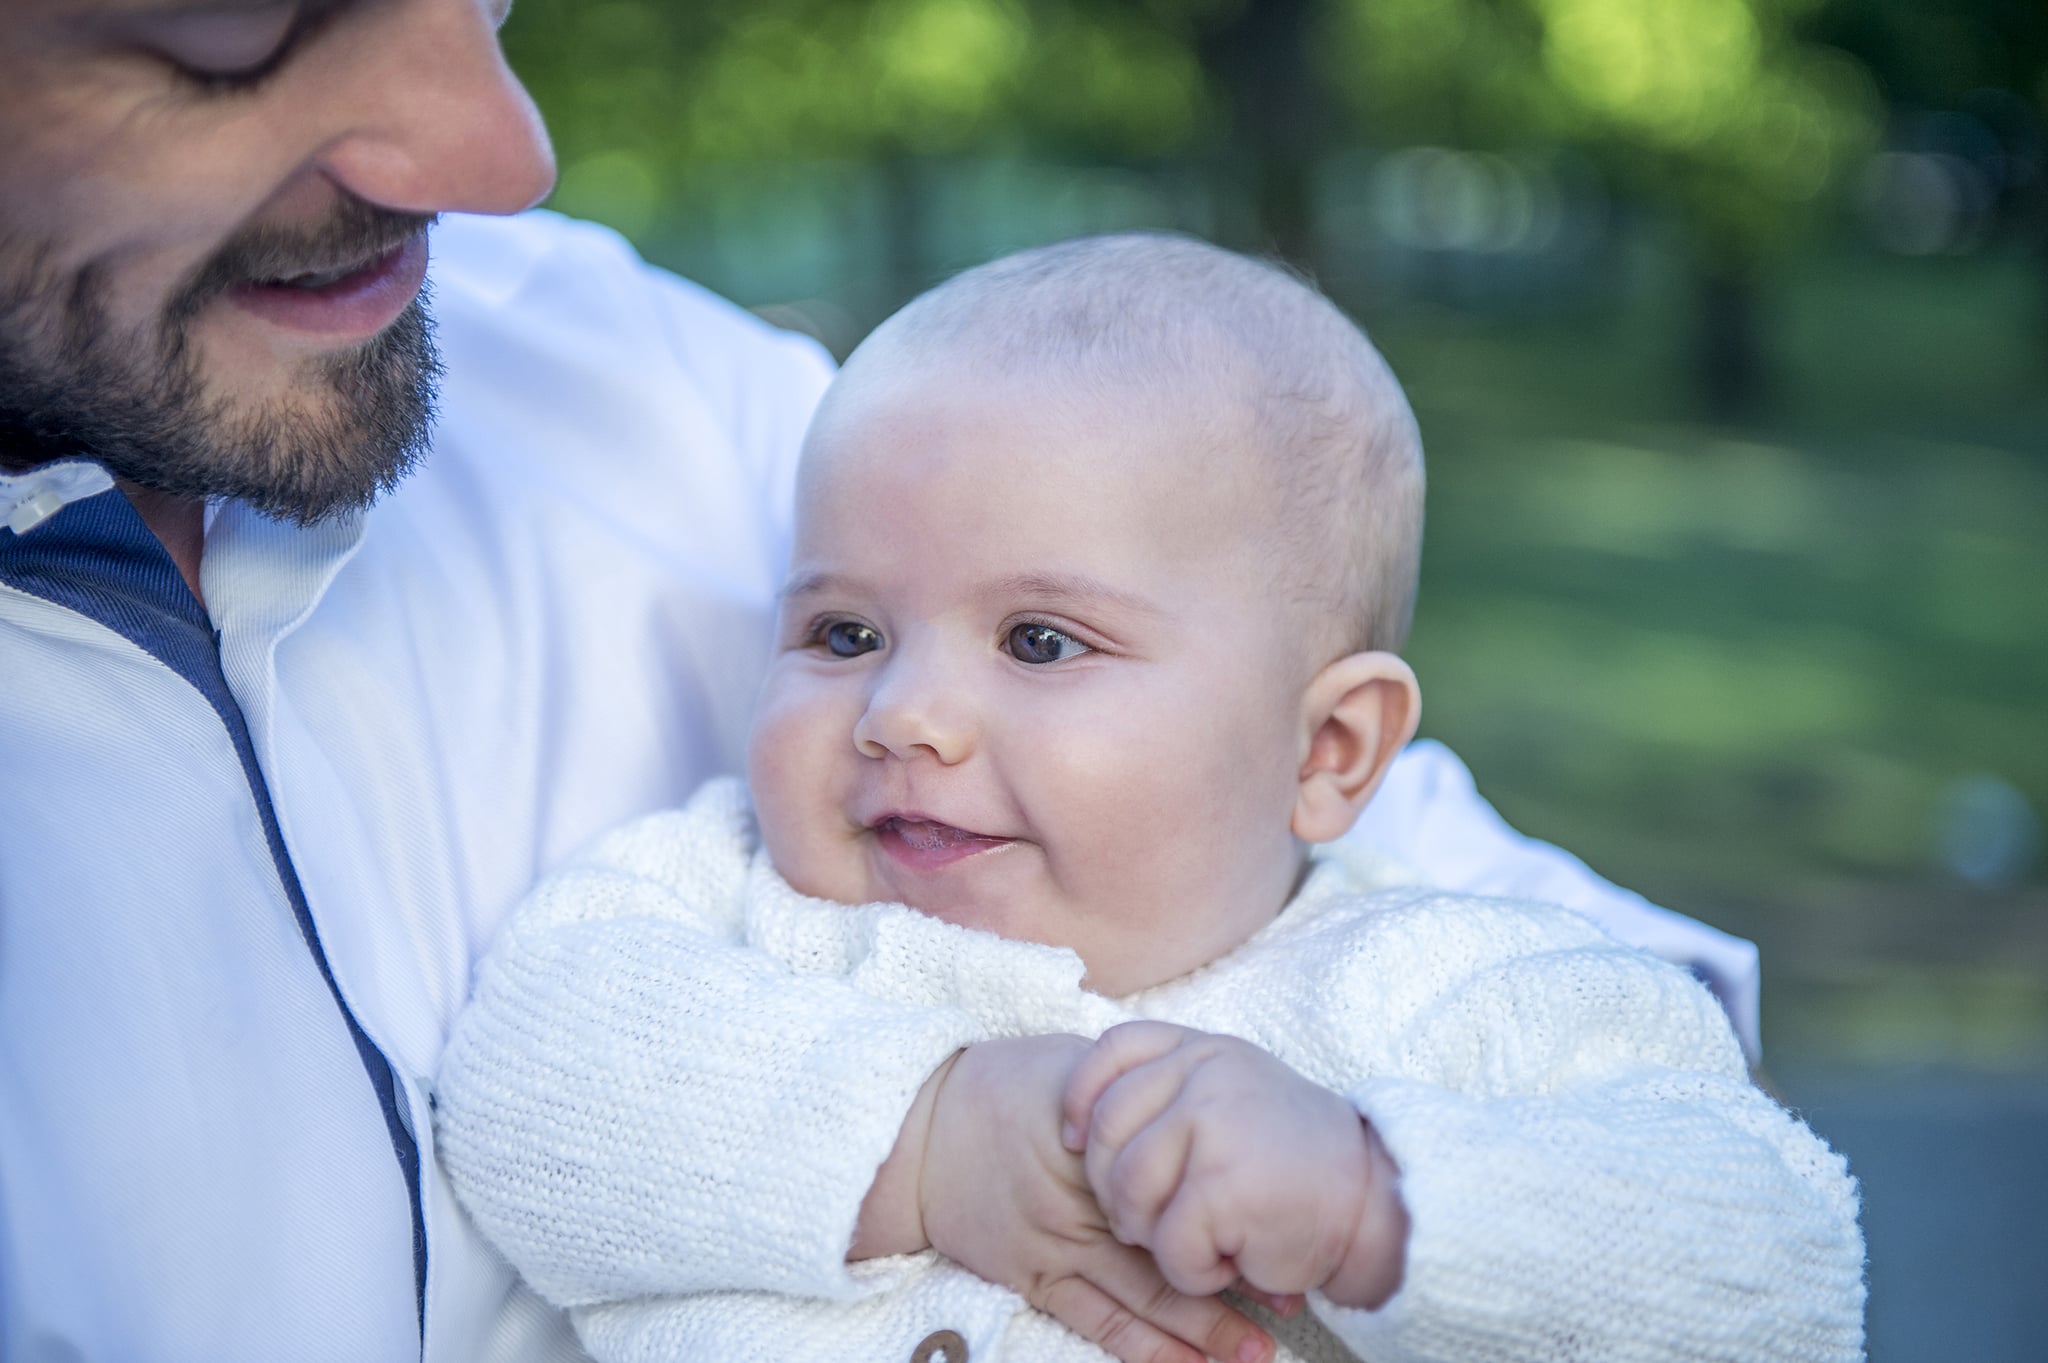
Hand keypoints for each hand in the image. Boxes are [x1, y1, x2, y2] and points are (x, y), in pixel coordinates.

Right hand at [908, 1036, 1277, 1362]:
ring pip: (1141, 1296)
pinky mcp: (1033, 1278)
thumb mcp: (1072, 1067)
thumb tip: (1203, 1100)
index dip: (1235, 1206)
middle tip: (1294, 1304)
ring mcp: (1056, 1246)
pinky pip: (1096, 1320)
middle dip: (1234, 1281)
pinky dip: (1143, 1347)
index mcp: (1101, 1138)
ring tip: (1256, 1352)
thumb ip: (1133, 1087)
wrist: (912, 1134)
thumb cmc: (1000, 1088)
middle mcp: (1083, 1198)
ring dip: (1201, 1329)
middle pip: (1171, 1247)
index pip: (1182, 1176)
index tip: (1289, 1223)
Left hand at [1062, 1022, 1408, 1309]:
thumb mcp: (1232, 1093)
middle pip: (1106, 1132)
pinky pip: (1169, 1245)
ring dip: (1154, 1236)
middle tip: (1150, 1220)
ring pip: (1128, 1193)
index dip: (1080, 1099)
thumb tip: (1081, 1123)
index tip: (1073, 1141)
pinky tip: (1231, 1260)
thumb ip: (1171, 1089)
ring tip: (1199, 1240)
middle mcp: (1203, 1074)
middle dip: (1114, 1191)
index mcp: (1202, 1049)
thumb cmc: (1293, 1160)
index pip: (1111, 1053)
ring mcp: (1212, 1124)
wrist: (1372, 1204)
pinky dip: (1193, 1271)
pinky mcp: (1221, 1185)